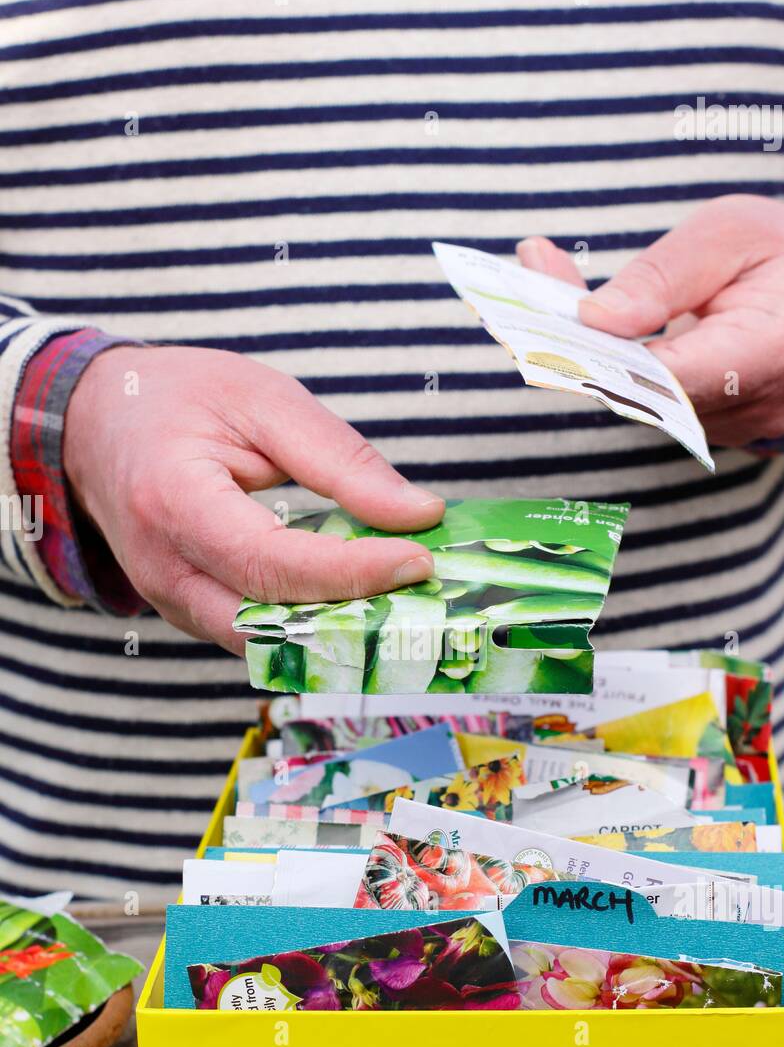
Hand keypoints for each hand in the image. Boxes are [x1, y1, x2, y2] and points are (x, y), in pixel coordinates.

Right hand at [64, 346, 443, 651]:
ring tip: (402, 600)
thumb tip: (419, 514)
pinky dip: (312, 628)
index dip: (352, 572)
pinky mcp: (188, 614)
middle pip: (270, 627)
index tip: (418, 558)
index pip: (273, 564)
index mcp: (174, 504)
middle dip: (353, 619)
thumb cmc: (177, 399)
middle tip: (424, 594)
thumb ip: (341, 459)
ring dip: (337, 632)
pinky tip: (359, 603)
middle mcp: (165, 571)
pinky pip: (257, 640)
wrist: (95, 422)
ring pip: (267, 647)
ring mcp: (171, 603)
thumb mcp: (263, 399)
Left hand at [518, 194, 783, 446]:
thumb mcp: (726, 231)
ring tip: (547, 293)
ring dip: (594, 358)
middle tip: (526, 304)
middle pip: (650, 396)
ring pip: (644, 405)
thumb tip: (592, 320)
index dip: (608, 363)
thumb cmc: (777, 250)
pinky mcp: (719, 431)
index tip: (550, 338)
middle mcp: (762, 404)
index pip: (676, 375)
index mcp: (776, 350)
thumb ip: (661, 276)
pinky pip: (654, 406)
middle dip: (585, 352)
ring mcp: (742, 428)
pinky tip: (584, 331)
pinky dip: (617, 370)